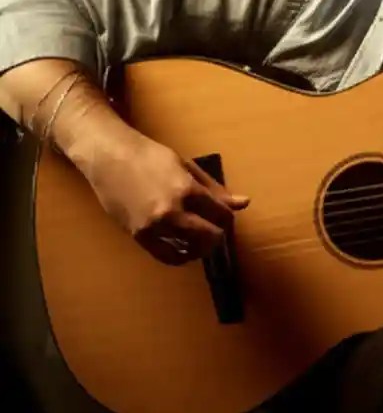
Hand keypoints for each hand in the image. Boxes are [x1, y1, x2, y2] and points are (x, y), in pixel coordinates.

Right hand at [75, 124, 249, 265]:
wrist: (109, 157)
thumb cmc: (150, 156)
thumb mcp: (187, 167)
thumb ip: (214, 189)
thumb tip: (244, 203)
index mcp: (188, 191)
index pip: (223, 215)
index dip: (227, 216)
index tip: (222, 214)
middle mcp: (172, 212)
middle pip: (211, 237)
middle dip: (218, 234)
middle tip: (214, 228)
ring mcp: (154, 227)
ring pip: (191, 250)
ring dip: (201, 247)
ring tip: (201, 239)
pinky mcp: (139, 236)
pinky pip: (167, 256)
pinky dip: (180, 255)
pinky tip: (183, 247)